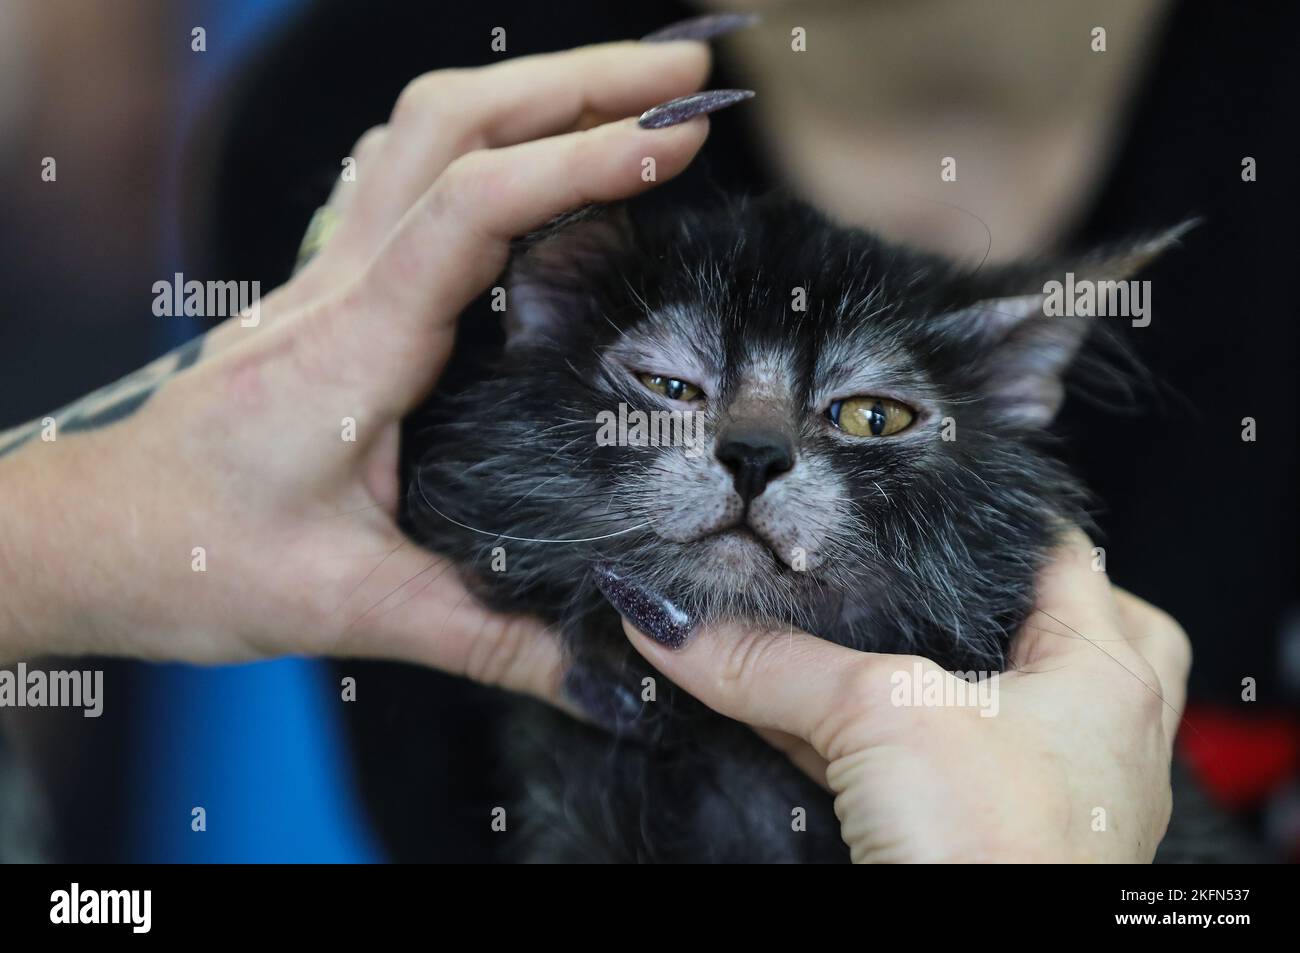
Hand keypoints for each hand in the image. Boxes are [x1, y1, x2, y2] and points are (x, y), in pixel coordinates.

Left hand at [0, 39, 716, 711]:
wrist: (98, 537)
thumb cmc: (196, 559)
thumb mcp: (355, 608)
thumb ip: (493, 638)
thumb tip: (614, 676)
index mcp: (352, 350)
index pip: (473, 212)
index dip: (581, 161)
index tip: (678, 138)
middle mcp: (340, 287)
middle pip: (452, 120)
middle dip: (579, 80)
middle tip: (686, 73)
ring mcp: (331, 275)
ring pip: (426, 127)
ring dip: (533, 90)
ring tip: (638, 87)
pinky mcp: (335, 288)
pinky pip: (409, 171)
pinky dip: (488, 134)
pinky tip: (540, 151)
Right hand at [616, 530, 1191, 861]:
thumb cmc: (993, 851)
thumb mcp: (878, 716)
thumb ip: (773, 663)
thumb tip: (667, 623)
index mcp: (1104, 676)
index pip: (1060, 552)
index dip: (992, 514)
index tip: (924, 492)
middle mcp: (1093, 734)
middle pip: (1066, 630)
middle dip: (999, 598)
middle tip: (938, 573)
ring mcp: (1047, 794)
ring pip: (995, 705)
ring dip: (931, 677)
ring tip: (873, 639)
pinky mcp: (985, 838)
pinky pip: (938, 768)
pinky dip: (886, 744)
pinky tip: (821, 732)